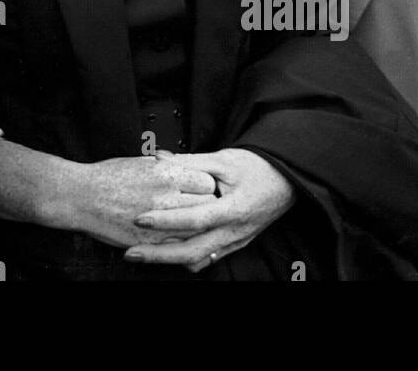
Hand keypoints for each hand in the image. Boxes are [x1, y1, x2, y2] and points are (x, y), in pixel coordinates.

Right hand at [64, 154, 219, 248]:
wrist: (81, 197)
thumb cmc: (106, 177)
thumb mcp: (138, 161)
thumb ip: (163, 165)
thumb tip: (178, 163)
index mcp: (166, 173)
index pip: (206, 181)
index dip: (205, 186)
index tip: (201, 188)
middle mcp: (167, 196)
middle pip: (207, 204)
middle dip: (206, 205)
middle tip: (200, 206)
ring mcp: (161, 221)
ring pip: (197, 227)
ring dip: (196, 224)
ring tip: (190, 222)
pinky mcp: (151, 240)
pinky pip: (178, 243)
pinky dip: (180, 239)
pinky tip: (175, 234)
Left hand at [124, 148, 295, 271]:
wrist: (287, 180)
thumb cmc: (256, 167)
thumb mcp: (223, 159)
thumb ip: (190, 161)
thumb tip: (159, 158)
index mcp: (232, 209)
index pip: (193, 220)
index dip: (165, 221)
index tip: (139, 219)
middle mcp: (233, 231)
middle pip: (191, 252)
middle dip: (158, 256)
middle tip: (131, 252)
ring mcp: (234, 241)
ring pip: (199, 260)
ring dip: (170, 260)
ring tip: (144, 253)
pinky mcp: (235, 244)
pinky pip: (208, 258)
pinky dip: (187, 258)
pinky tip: (169, 251)